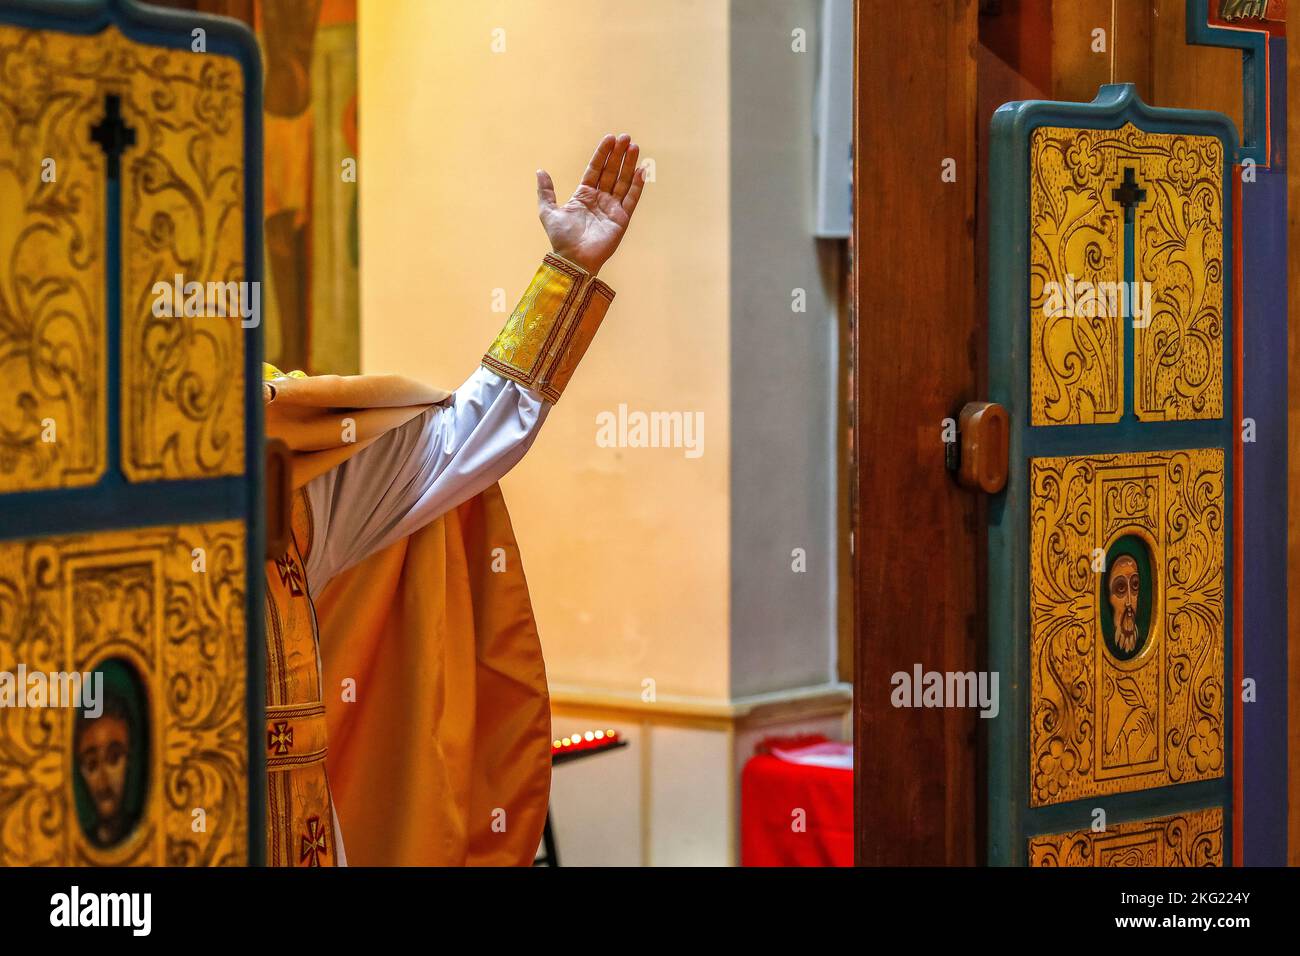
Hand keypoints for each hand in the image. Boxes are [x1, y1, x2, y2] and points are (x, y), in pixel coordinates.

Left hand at [536, 133, 646, 275]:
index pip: (595, 169)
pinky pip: (631, 199)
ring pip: (623, 181)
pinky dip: (637, 185)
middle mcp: (599, 199)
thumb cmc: (561, 239)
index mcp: (584, 195)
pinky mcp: (622, 219)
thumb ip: (546, 191)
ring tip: (634, 147)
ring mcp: (612, 208)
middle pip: (611, 172)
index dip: (602, 154)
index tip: (609, 139)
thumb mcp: (548, 211)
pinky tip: (641, 170)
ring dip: (629, 164)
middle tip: (625, 137)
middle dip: (618, 155)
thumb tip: (540, 171)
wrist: (574, 259)